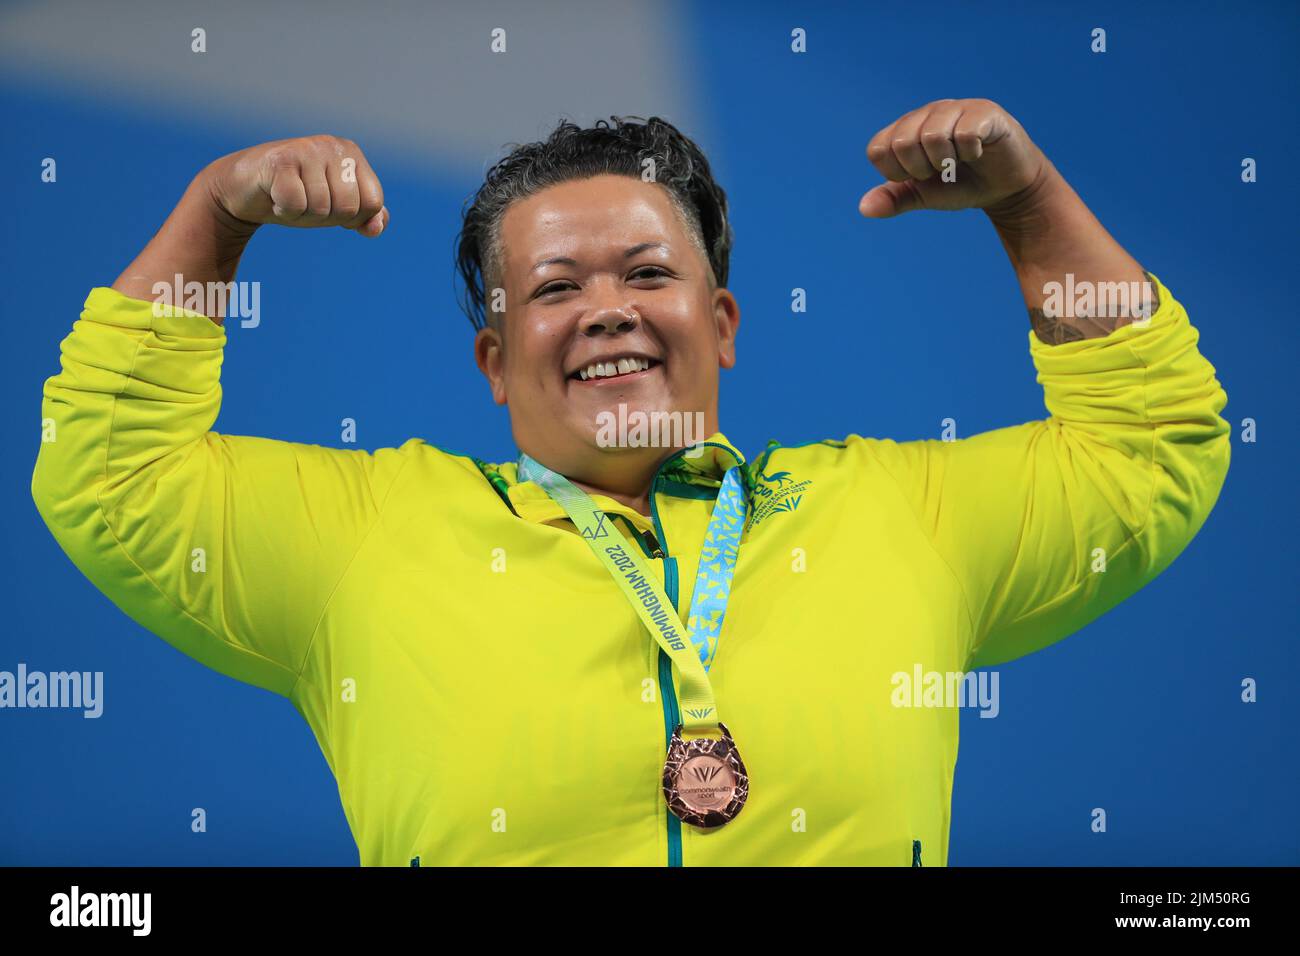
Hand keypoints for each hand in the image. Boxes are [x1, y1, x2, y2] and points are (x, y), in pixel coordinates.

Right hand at [204, 135, 388, 236]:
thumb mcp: (336, 208)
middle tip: (306, 201)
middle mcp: (333, 145)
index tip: (331, 206)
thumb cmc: (297, 196)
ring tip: (289, 197)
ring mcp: (307, 149)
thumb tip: (376, 228)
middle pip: (348, 208)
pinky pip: (296, 205)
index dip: (352, 217)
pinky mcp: (280, 160)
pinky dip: (284, 210)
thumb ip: (365, 217)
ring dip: (303, 214)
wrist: (244, 189)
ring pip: (322, 209)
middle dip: (326, 217)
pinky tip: (275, 196)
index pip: (373, 202)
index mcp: (352, 154)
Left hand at [859, 99, 1049, 218]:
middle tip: (941, 169)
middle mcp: (927, 113)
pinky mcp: (984, 111)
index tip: (918, 176)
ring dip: (947, 161)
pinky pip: (964, 132)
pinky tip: (977, 152)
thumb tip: (864, 208)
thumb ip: (894, 199)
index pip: (878, 149)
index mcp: (906, 129)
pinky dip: (969, 153)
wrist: (1006, 187)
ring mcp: (956, 108)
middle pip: (902, 142)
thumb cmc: (961, 185)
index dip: (895, 173)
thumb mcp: (923, 195)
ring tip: (959, 161)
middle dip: (921, 169)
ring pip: (932, 136)